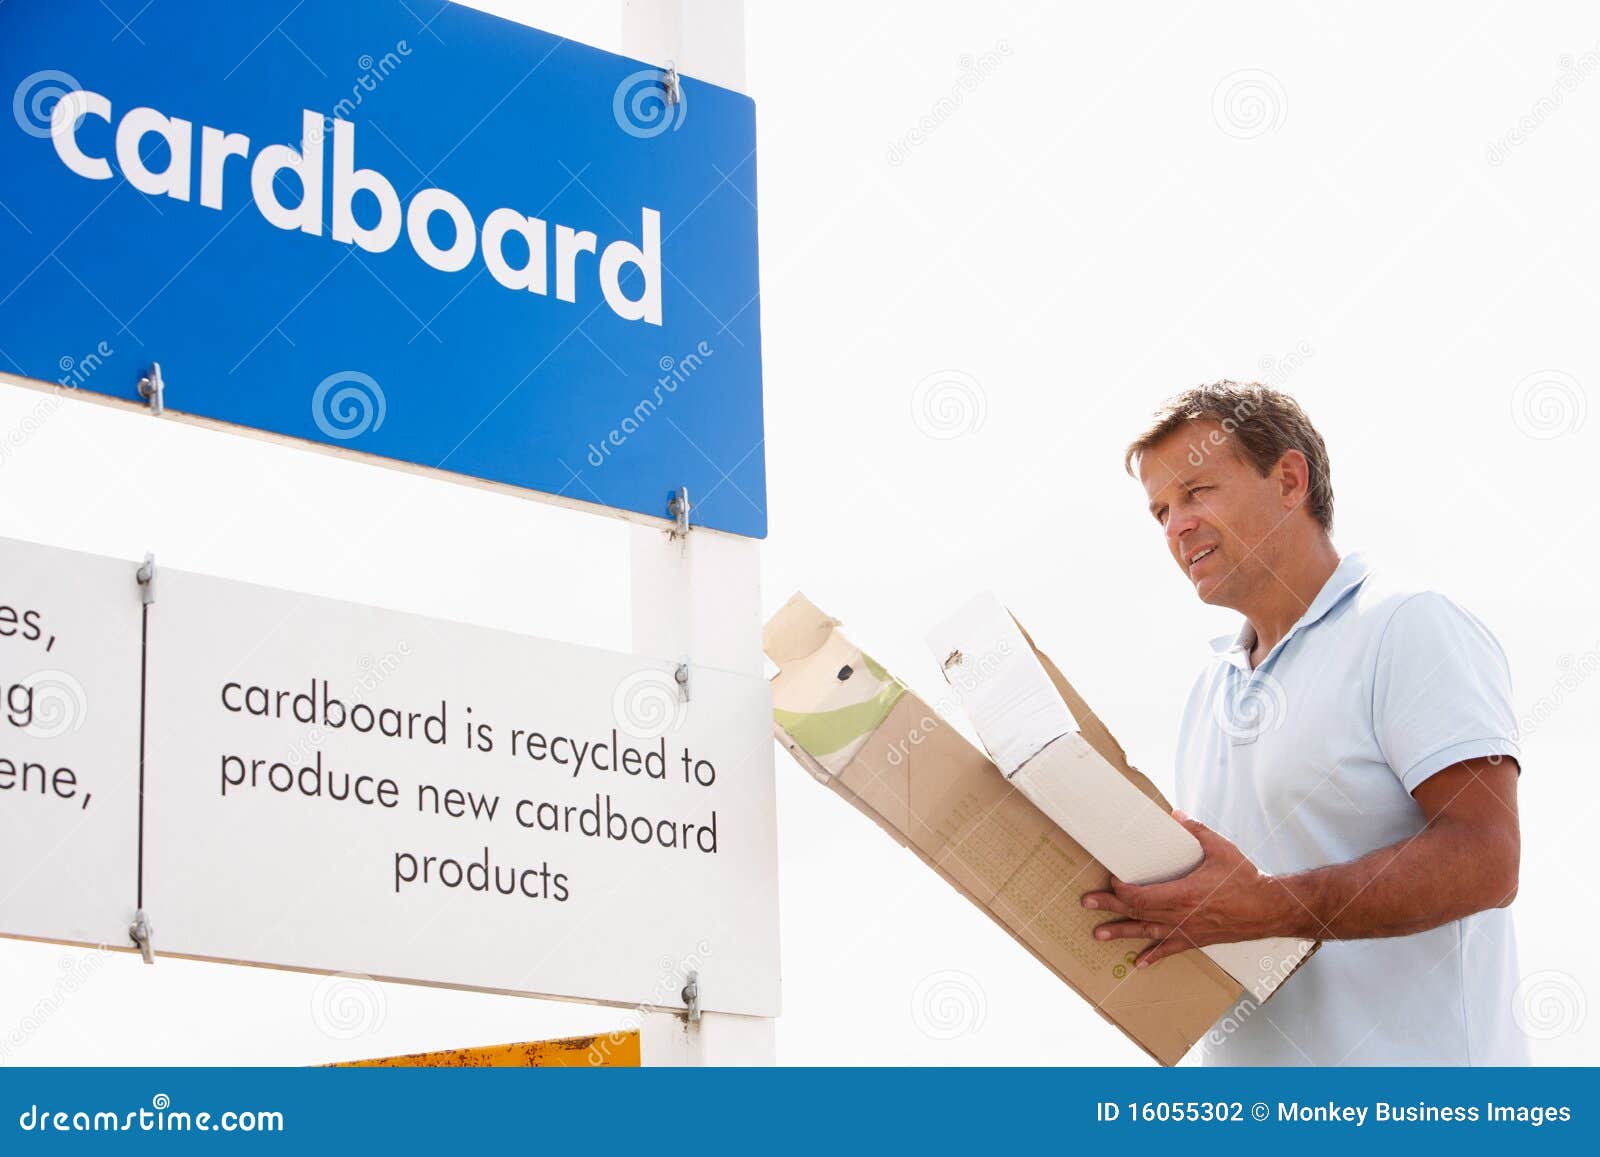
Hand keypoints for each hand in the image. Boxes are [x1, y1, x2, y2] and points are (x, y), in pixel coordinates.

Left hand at [1080, 810, 1294, 967]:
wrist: (1268, 909)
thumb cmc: (1244, 879)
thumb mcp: (1220, 849)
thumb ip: (1196, 831)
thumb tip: (1175, 815)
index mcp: (1183, 893)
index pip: (1141, 895)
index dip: (1121, 889)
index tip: (1110, 879)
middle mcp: (1180, 915)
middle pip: (1136, 911)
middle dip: (1109, 906)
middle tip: (1087, 903)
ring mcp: (1186, 930)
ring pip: (1147, 932)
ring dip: (1121, 932)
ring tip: (1098, 934)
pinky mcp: (1196, 939)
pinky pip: (1170, 950)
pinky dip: (1153, 956)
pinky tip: (1139, 963)